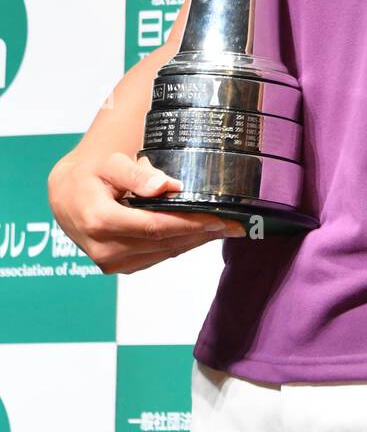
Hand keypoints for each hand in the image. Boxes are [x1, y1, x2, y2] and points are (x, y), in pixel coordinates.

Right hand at [47, 152, 246, 274]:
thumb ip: (136, 174)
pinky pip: (156, 256)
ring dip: (195, 241)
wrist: (66, 197)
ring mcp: (110, 262)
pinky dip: (180, 244)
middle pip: (164, 242)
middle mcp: (104, 249)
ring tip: (226, 228)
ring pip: (164, 253)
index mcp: (100, 221)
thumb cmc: (89, 176)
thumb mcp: (109, 164)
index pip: (155, 226)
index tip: (219, 217)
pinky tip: (200, 233)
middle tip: (235, 223)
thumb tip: (167, 186)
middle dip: (202, 233)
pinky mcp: (118, 267)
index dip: (190, 223)